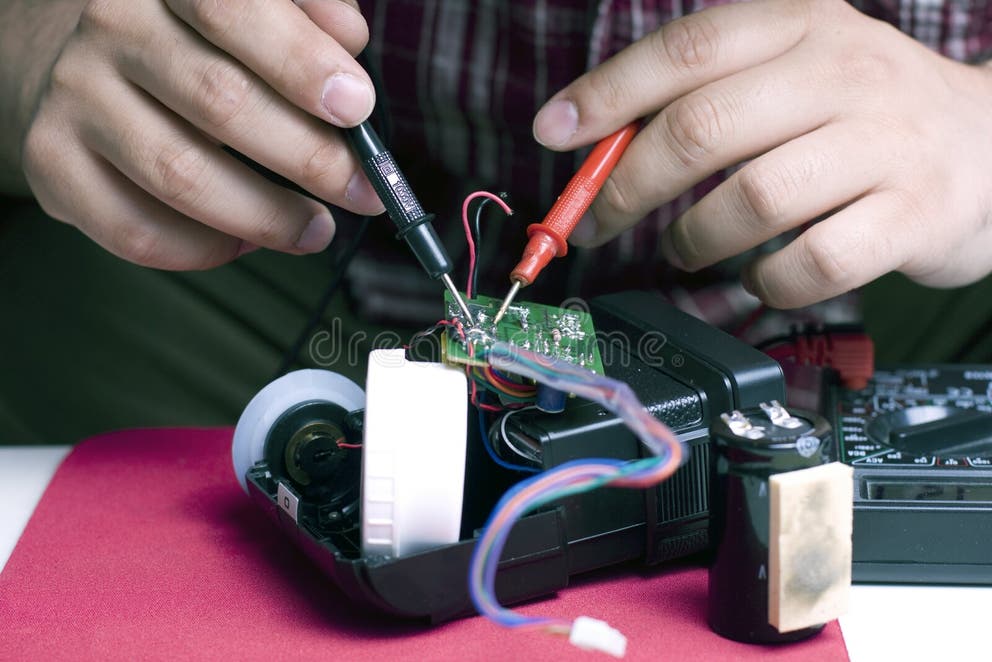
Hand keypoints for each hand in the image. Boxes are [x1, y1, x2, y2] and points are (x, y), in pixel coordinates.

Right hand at [9, 0, 383, 268]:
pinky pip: (135, 229)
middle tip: (361, 189)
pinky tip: (245, 241)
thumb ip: (306, 13)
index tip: (356, 107)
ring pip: (180, 176)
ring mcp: (77, 97)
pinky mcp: (53, 162)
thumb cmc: (189, 36)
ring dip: (266, 216)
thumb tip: (348, 44)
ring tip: (316, 229)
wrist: (74, 57)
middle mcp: (112, 29)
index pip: (231, 11)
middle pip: (218, 102)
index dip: (300, 62)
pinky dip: (203, 249)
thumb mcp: (251, 5)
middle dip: (309, 158)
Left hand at [533, 0, 991, 307]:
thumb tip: (593, 144)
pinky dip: (764, 281)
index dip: (607, 95)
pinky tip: (759, 275)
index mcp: (801, 24)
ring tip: (688, 248)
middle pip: (702, 128)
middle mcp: (844, 71)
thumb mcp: (788, 76)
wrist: (989, 146)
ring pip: (751, 199)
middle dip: (628, 187)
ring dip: (695, 239)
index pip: (686, 51)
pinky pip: (809, 262)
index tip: (553, 133)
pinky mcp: (913, 214)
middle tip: (600, 222)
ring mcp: (885, 142)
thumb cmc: (859, 117)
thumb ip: (702, 98)